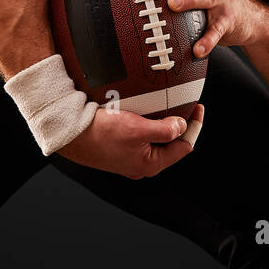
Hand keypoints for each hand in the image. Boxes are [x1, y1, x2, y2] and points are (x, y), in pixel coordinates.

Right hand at [57, 105, 202, 178]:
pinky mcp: (120, 150)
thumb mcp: (138, 130)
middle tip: (185, 104)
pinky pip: (141, 137)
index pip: (184, 146)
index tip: (198, 107)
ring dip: (164, 123)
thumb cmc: (101, 134)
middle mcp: (142, 164)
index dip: (194, 126)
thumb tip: (181, 127)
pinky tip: (146, 110)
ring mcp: (131, 158)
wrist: (71, 135)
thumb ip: (164, 130)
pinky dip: (148, 124)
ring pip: (156, 140)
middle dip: (181, 125)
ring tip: (168, 105)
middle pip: (172, 145)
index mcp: (150, 164)